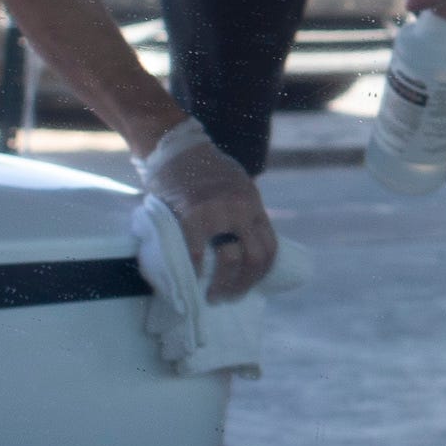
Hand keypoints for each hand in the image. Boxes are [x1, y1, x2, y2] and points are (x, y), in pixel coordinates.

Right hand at [135, 118, 276, 298]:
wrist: (175, 147)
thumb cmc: (202, 169)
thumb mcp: (235, 186)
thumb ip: (240, 211)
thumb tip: (238, 244)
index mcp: (254, 205)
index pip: (270, 248)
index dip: (261, 274)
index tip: (248, 286)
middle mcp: (243, 209)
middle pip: (255, 258)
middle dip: (244, 284)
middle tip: (229, 298)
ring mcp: (219, 212)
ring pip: (232, 259)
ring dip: (224, 284)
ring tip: (212, 296)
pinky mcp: (192, 214)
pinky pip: (199, 252)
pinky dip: (197, 270)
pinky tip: (194, 280)